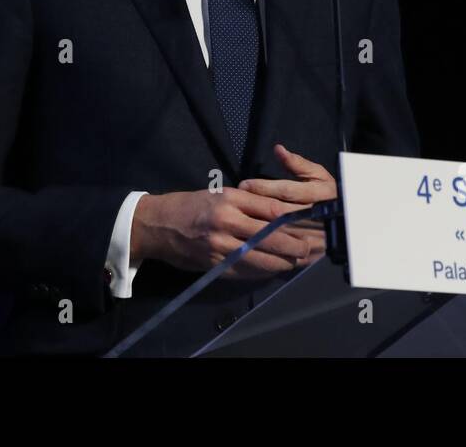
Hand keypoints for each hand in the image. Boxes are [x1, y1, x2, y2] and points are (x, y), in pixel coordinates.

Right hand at [130, 185, 313, 279]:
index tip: (307, 224)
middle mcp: (226, 222)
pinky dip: (261, 272)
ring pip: (259, 257)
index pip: (269, 209)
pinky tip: (272, 270)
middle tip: (307, 248)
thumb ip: (247, 203)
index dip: (291, 220)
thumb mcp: (219, 194)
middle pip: (268, 236)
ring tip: (294, 262)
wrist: (157, 224)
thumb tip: (278, 213)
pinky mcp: (214, 264)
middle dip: (291, 244)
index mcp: (229, 200)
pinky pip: (244, 270)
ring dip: (280, 262)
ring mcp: (220, 245)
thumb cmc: (191, 205)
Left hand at [236, 145, 337, 266]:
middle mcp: (319, 213)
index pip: (287, 190)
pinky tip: (254, 239)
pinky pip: (287, 249)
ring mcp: (317, 234)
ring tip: (240, 218)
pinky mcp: (313, 250)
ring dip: (260, 224)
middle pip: (283, 211)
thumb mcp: (318, 175)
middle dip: (257, 205)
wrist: (351, 223)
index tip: (244, 184)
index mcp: (321, 192)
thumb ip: (298, 163)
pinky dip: (270, 243)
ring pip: (283, 231)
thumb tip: (278, 150)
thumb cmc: (328, 195)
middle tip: (236, 201)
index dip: (264, 187)